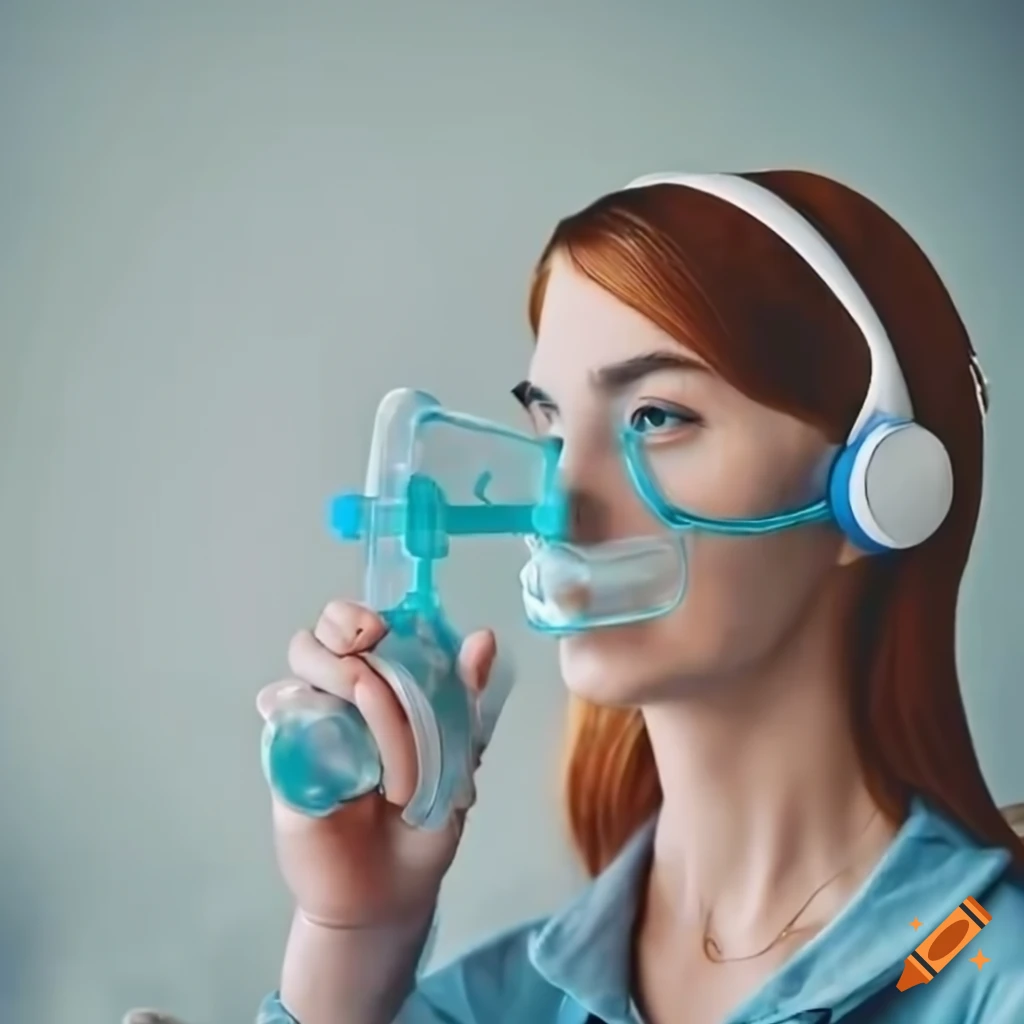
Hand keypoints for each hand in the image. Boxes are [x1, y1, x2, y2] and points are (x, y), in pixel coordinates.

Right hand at [257, 600, 496, 927]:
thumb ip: (465, 700)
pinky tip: (321, 727)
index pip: (358, 623)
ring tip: (366, 709)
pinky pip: (279, 710)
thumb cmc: (426, 821)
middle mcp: (342, 696)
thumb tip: (483, 639)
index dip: (363, 615)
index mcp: (385, 686)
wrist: (390, 891)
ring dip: (339, 672)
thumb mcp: (458, 758)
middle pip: (323, 632)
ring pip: (302, 662)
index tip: (384, 628)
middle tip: (372, 655)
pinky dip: (295, 705)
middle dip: (346, 632)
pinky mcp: (284, 756)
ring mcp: (311, 722)